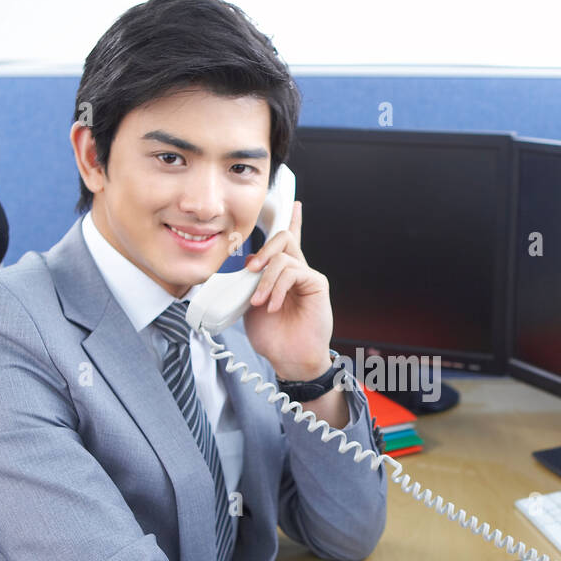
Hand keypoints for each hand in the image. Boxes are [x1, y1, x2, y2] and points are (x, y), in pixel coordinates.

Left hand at [241, 201, 332, 380]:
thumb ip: (249, 282)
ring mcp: (308, 276)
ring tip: (259, 302)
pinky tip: (272, 305)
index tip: (293, 201)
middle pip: (283, 238)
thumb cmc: (274, 337)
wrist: (290, 359)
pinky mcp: (317, 284)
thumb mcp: (250, 305)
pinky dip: (277, 287)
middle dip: (264, 249)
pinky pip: (292, 271)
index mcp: (282, 274)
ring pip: (283, 256)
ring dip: (265, 279)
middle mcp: (297, 271)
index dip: (291, 220)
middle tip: (250, 269)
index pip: (287, 242)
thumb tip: (243, 264)